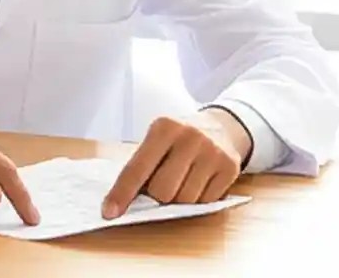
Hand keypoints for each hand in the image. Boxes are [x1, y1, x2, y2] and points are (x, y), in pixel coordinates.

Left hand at [101, 108, 249, 219]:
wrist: (222, 126)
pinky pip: (205, 202)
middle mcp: (189, 137)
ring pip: (184, 200)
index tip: (109, 212)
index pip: (137, 169)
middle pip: (162, 191)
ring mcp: (212, 152)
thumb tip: (122, 202)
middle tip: (160, 185)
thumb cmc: (180, 138)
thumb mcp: (158, 139)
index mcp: (164, 127)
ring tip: (182, 180)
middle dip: (156, 197)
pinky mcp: (230, 167)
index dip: (121, 193)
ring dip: (178, 200)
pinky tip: (199, 181)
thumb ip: (142, 165)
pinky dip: (198, 200)